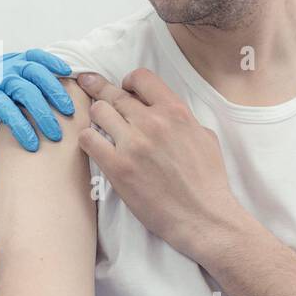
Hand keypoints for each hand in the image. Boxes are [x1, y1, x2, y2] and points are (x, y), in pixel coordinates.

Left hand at [0, 49, 74, 174]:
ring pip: (34, 70)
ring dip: (53, 88)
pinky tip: (67, 72)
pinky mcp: (14, 59)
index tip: (33, 146)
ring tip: (67, 109)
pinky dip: (51, 61)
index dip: (20, 128)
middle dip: (42, 113)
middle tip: (56, 134)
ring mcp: (6, 65)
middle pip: (23, 90)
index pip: (5, 109)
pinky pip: (35, 56)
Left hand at [74, 69, 248, 260]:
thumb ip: (182, 118)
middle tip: (87, 85)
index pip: (141, 78)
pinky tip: (95, 146)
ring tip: (100, 126)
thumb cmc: (208, 181)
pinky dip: (89, 140)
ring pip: (97, 112)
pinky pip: (88, 140)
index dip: (128, 82)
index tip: (124, 89)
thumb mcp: (204, 136)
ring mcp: (133, 143)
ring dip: (96, 117)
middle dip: (99, 91)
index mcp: (175, 111)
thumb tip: (164, 111)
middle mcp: (152, 122)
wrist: (204, 217)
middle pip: (113, 94)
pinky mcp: (117, 167)